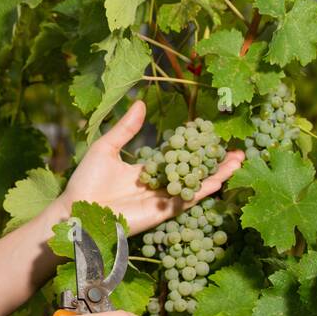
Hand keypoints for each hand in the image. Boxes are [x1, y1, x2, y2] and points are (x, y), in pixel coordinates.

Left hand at [52, 101, 243, 235]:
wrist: (77, 211)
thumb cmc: (85, 181)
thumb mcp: (106, 148)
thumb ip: (126, 129)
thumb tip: (140, 103)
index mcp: (144, 172)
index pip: (175, 157)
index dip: (192, 147)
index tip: (210, 135)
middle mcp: (156, 187)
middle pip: (191, 171)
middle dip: (213, 160)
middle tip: (235, 147)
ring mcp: (161, 200)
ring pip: (196, 184)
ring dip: (218, 173)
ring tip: (239, 160)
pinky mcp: (162, 212)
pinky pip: (188, 199)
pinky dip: (205, 189)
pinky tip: (222, 178)